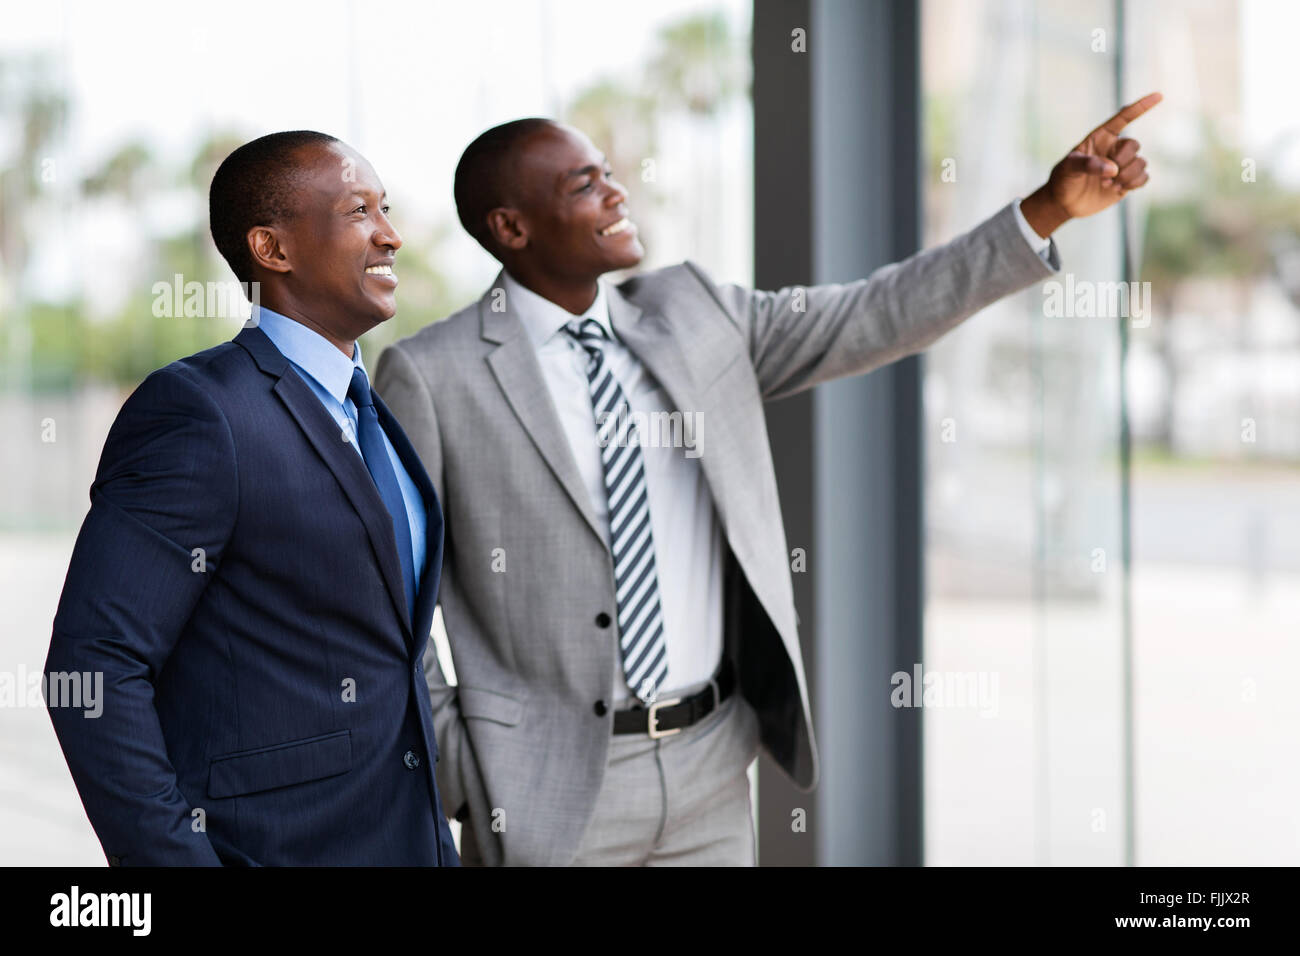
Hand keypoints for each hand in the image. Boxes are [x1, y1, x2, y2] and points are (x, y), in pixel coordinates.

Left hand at [1020, 91, 1162, 237]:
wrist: (1064, 202)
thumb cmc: (1063, 179)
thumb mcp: (1068, 168)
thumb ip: (1087, 164)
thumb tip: (1113, 169)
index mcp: (1101, 137)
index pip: (1123, 118)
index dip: (1141, 107)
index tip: (1158, 96)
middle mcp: (1114, 148)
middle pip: (1134, 145)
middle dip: (1121, 161)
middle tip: (1103, 176)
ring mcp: (1122, 165)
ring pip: (1141, 162)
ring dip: (1126, 176)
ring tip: (1106, 185)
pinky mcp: (1127, 181)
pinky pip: (1144, 177)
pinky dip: (1134, 184)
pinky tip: (1116, 189)